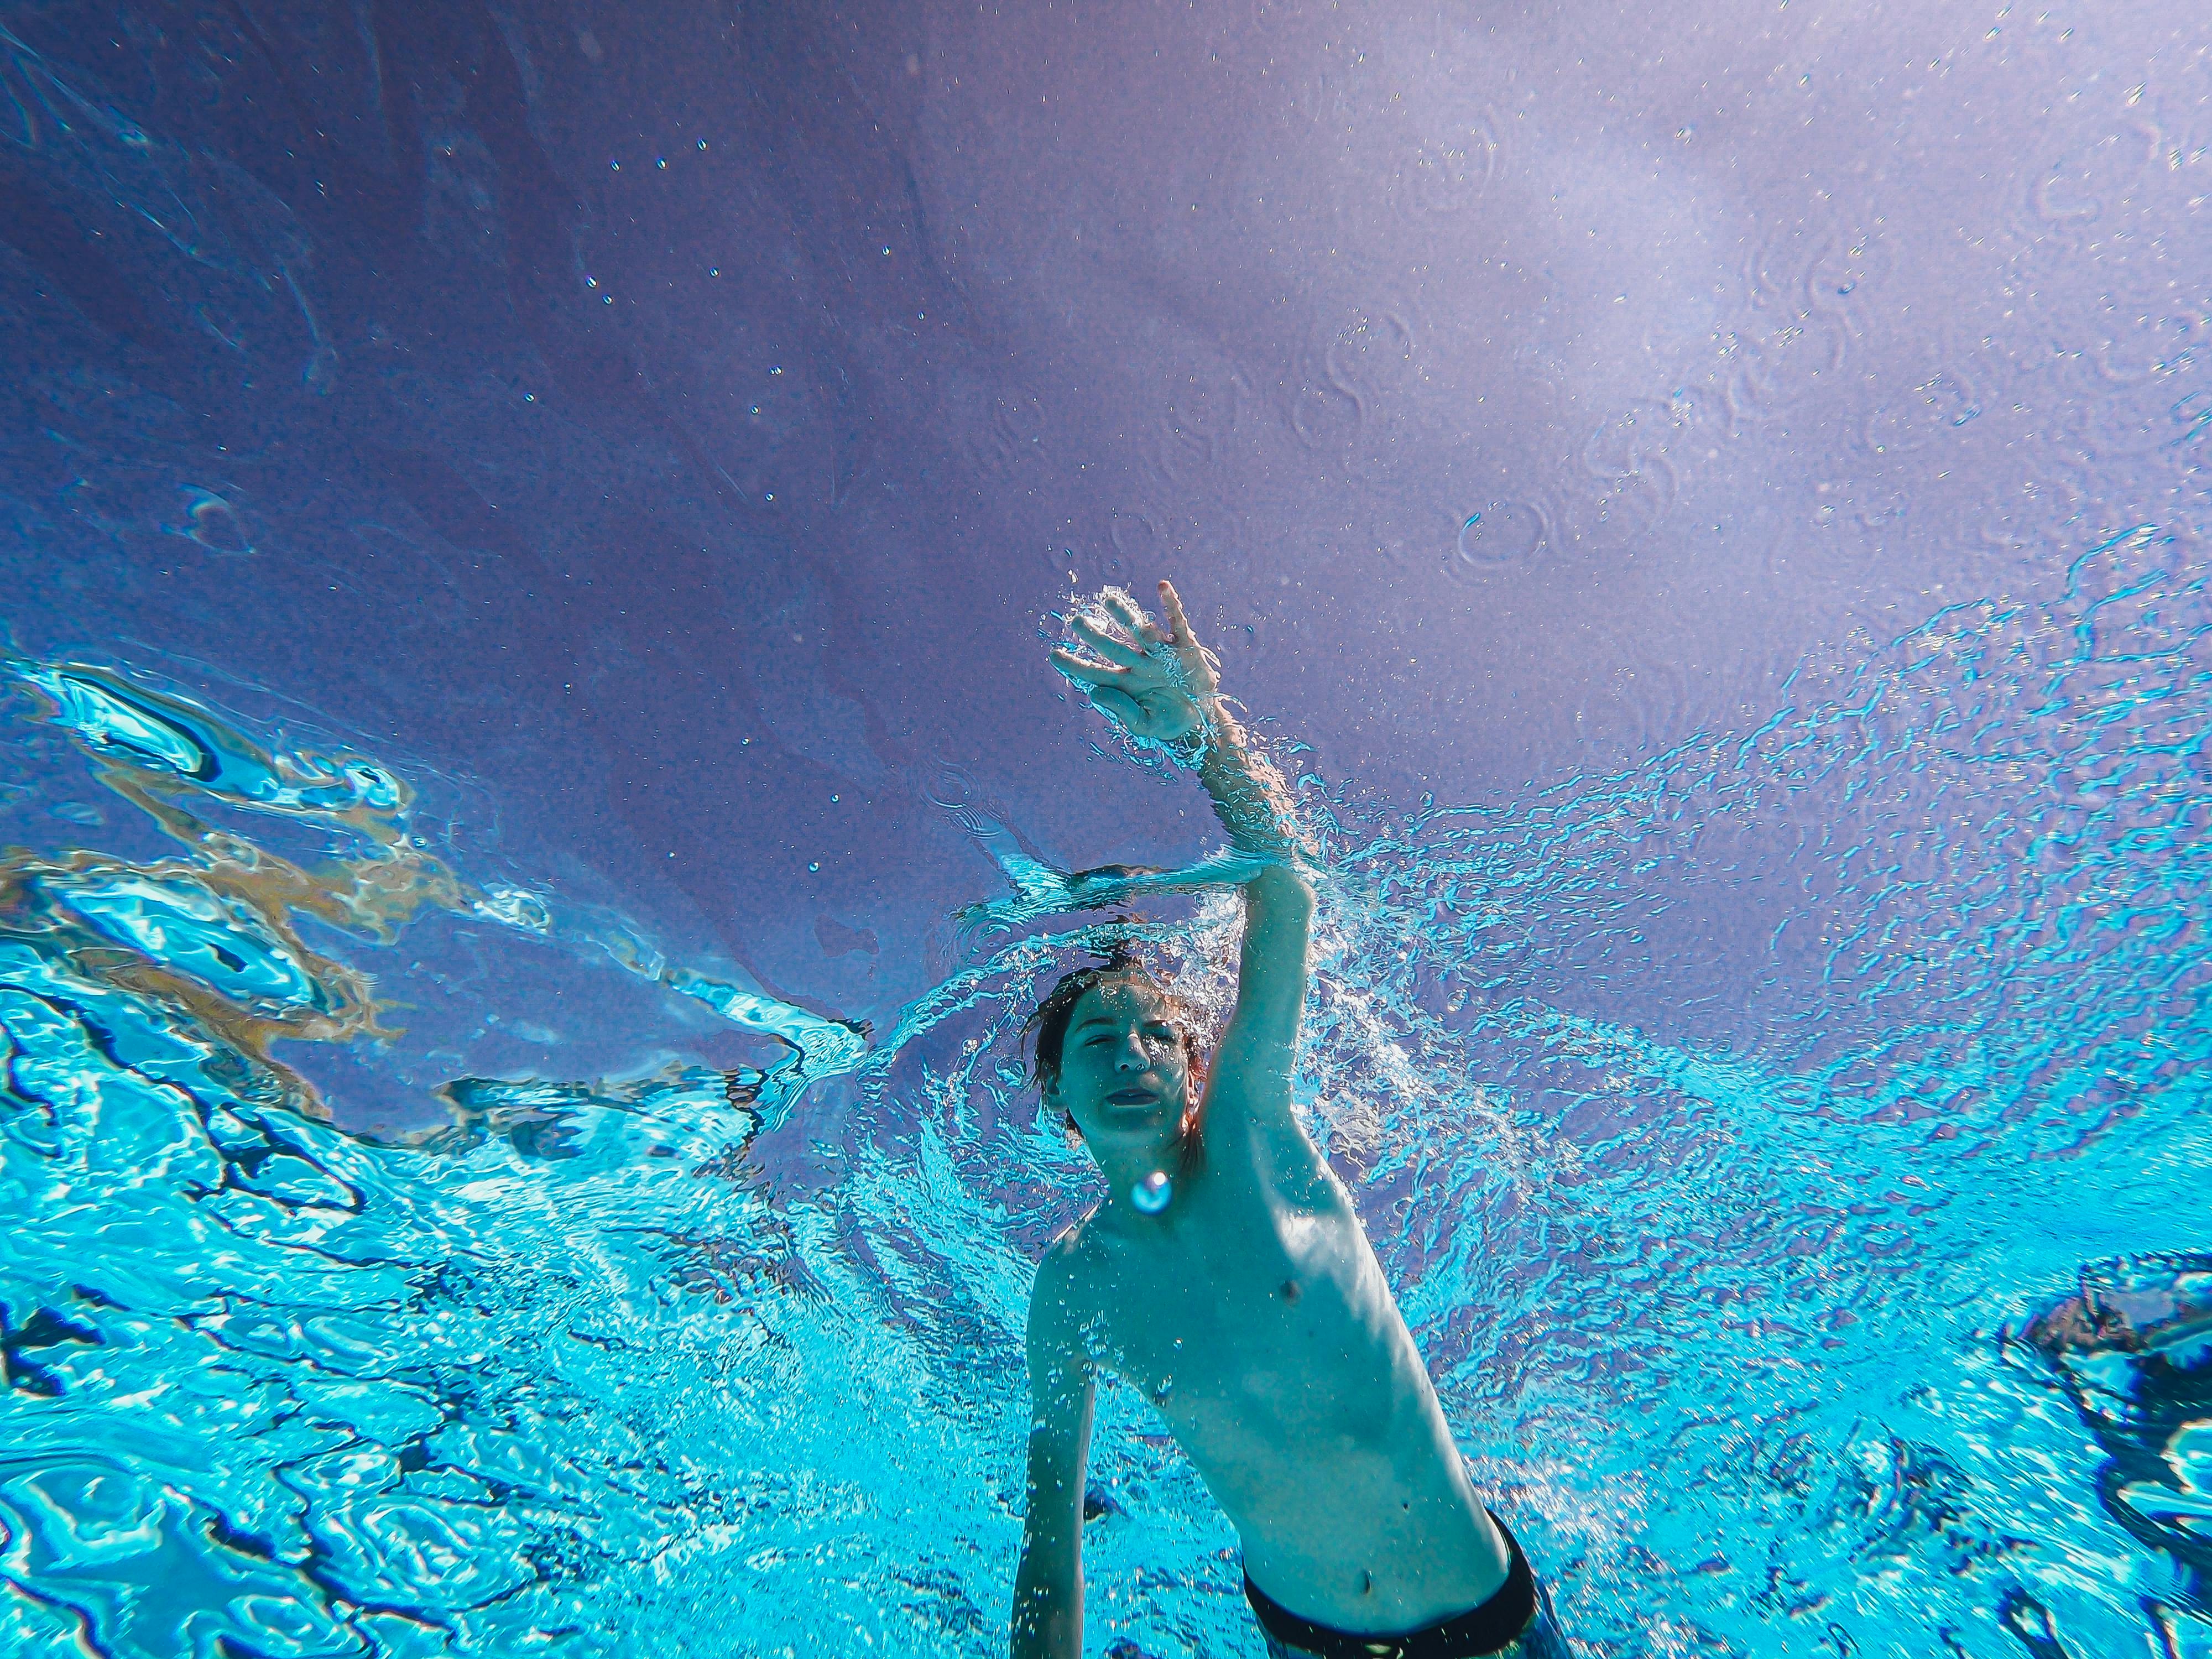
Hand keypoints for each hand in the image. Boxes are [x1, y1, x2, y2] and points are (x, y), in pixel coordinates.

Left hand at [1051, 580, 1221, 746]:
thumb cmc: (1167, 721)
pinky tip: (1161, 587)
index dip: (1075, 664)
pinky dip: (1171, 605)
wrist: (1201, 718)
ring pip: (1140, 631)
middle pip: (1113, 647)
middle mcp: (1139, 664)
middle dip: (1095, 635)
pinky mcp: (1184, 645)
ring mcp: (1161, 652)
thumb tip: (1094, 694)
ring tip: (1109, 601)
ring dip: (1126, 616)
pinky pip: (1177, 622)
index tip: (1054, 655)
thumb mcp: (1145, 724)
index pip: (1095, 673)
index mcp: (1126, 684)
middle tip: (1077, 621)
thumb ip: (1121, 711)